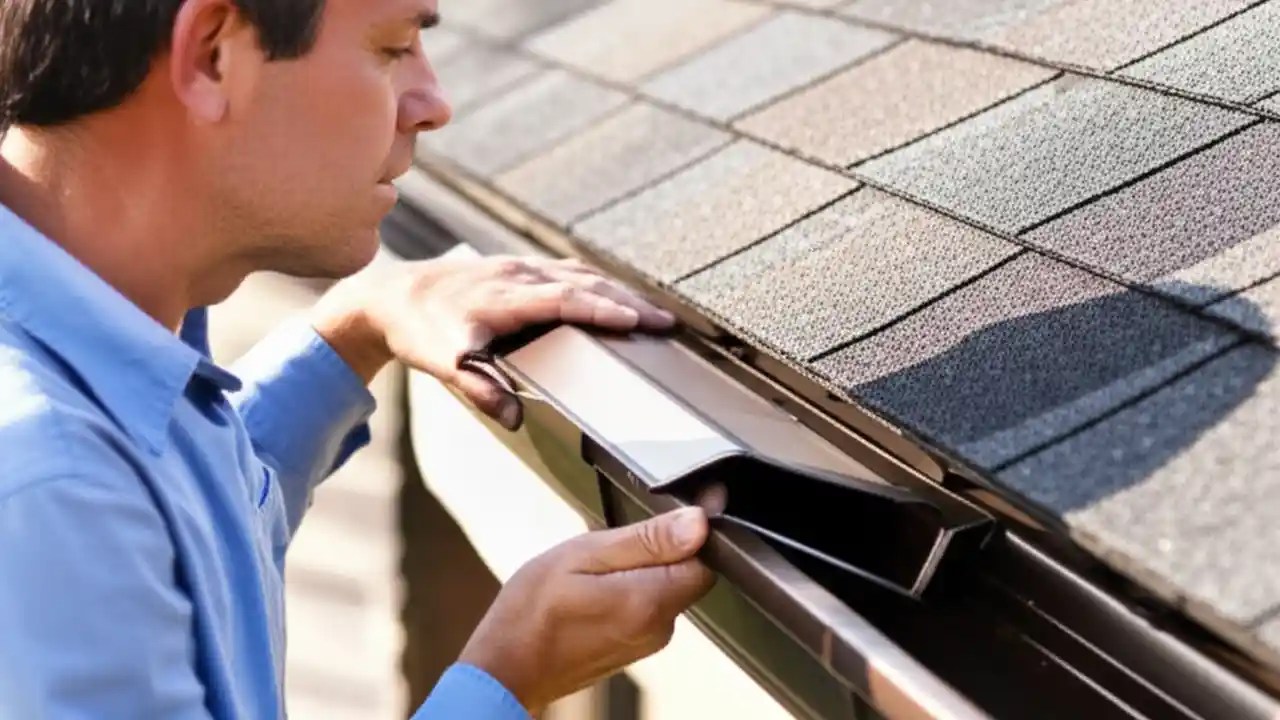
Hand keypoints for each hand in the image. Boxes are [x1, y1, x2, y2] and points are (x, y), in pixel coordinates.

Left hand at [312, 255, 675, 427]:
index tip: (640, 321)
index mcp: (506, 296)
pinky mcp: (518, 267)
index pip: (568, 300)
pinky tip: (612, 293)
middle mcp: (518, 275)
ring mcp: (520, 267)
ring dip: (619, 289)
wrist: (391, 293)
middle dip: (629, 301)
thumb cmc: (418, 329)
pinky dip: (598, 282)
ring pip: (581, 272)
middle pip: (586, 282)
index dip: (606, 310)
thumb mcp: (442, 363)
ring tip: (651, 311)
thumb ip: (480, 389)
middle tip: (666, 322)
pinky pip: (568, 269)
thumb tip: (516, 418)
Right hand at [459, 507, 715, 712]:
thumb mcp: (583, 554)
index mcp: (651, 601)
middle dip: (660, 547)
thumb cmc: (532, 611)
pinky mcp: (636, 646)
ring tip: (596, 566)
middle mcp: (660, 627)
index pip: (706, 557)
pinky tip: (595, 586)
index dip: (692, 529)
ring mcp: (649, 641)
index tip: (666, 512)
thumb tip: (699, 522)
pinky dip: (630, 587)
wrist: (504, 669)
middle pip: (688, 571)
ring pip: (667, 586)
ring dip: (641, 568)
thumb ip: (646, 539)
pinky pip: (649, 603)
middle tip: (611, 543)